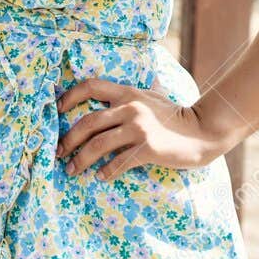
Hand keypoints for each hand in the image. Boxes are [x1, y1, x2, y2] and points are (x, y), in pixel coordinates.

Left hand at [55, 78, 226, 179]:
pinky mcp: (148, 148)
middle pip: (88, 122)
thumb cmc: (175, 115)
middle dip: (69, 139)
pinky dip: (107, 171)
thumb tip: (141, 82)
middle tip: (58, 152)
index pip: (90, 86)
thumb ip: (140, 90)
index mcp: (127, 92)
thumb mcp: (154, 96)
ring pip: (99, 145)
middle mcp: (130, 107)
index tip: (56, 110)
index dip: (69, 96)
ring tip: (72, 170)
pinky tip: (101, 177)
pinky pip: (119, 162)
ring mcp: (139, 128)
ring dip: (81, 159)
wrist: (203, 131)